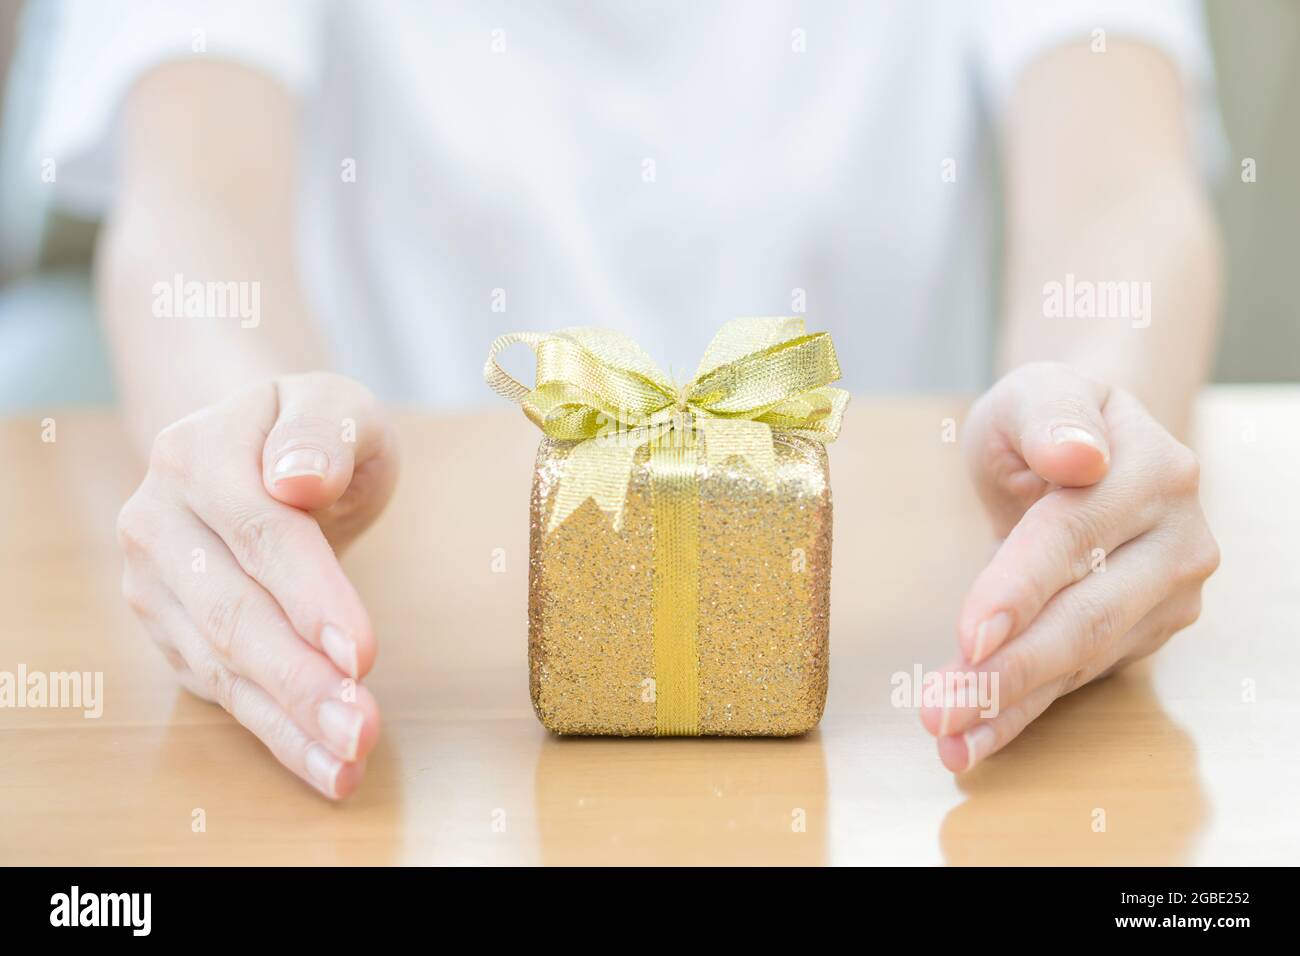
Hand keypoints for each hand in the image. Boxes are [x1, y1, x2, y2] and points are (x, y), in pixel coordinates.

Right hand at [116, 372, 398, 797]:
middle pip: (233, 610)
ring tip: (347, 759)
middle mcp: (158, 519)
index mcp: (199, 452)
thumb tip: (297, 476)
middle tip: (360, 727)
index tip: (363, 652)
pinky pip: (223, 691)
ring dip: (288, 721)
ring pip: (222, 663)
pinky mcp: (168, 632)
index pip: (260, 533)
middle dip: (299, 678)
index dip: (311, 596)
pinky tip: (326, 766)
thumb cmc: (315, 434)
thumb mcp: (337, 405)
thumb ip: (324, 429)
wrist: (258, 451)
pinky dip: (277, 734)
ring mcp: (153, 581)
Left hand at [921, 362, 1218, 771]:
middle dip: (1008, 671)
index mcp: (1150, 467)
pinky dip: (1022, 713)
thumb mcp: (1035, 393)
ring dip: (1009, 706)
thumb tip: (1078, 456)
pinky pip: (1077, 678)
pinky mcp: (1147, 631)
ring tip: (947, 741)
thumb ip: (1049, 416)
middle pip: (1084, 614)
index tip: (971, 636)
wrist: (1087, 445)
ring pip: (1081, 659)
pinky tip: (972, 742)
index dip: (1020, 588)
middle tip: (940, 712)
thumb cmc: (1046, 419)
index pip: (1074, 536)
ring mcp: (1170, 591)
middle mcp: (1176, 536)